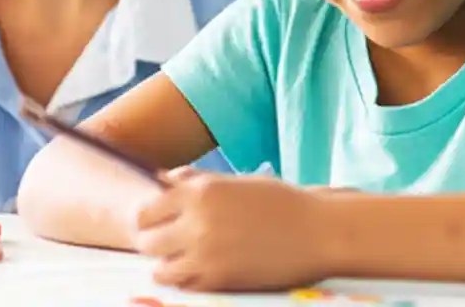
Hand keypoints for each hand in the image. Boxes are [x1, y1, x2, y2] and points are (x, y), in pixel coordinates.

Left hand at [133, 168, 331, 291]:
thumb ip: (196, 180)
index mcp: (199, 192)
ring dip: (169, 267)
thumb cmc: (281, 202)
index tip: (159, 225)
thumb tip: (164, 177)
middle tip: (168, 247)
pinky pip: (187, 286)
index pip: (146, 211)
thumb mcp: (236, 181)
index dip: (150, 220)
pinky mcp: (221, 279)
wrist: (319, 231)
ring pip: (161, 269)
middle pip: (147, 242)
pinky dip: (189, 282)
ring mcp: (206, 253)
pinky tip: (203, 273)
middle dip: (155, 245)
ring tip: (184, 263)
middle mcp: (196, 221)